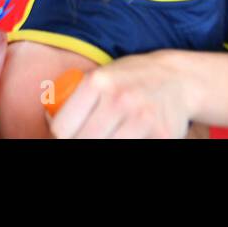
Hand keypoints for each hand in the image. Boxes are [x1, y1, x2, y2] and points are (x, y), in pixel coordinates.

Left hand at [48, 52, 191, 138]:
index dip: (59, 136)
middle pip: (81, 142)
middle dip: (79, 143)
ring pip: (107, 148)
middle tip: (87, 135)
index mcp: (98, 82)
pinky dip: (127, 145)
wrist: (177, 78)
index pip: (62, 128)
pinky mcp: (162, 135)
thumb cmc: (130, 79)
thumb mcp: (101, 76)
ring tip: (107, 134)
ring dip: (104, 144)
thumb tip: (49, 121)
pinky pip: (132, 150)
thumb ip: (77, 96)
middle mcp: (119, 98)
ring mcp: (142, 118)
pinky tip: (128, 136)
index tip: (64, 135)